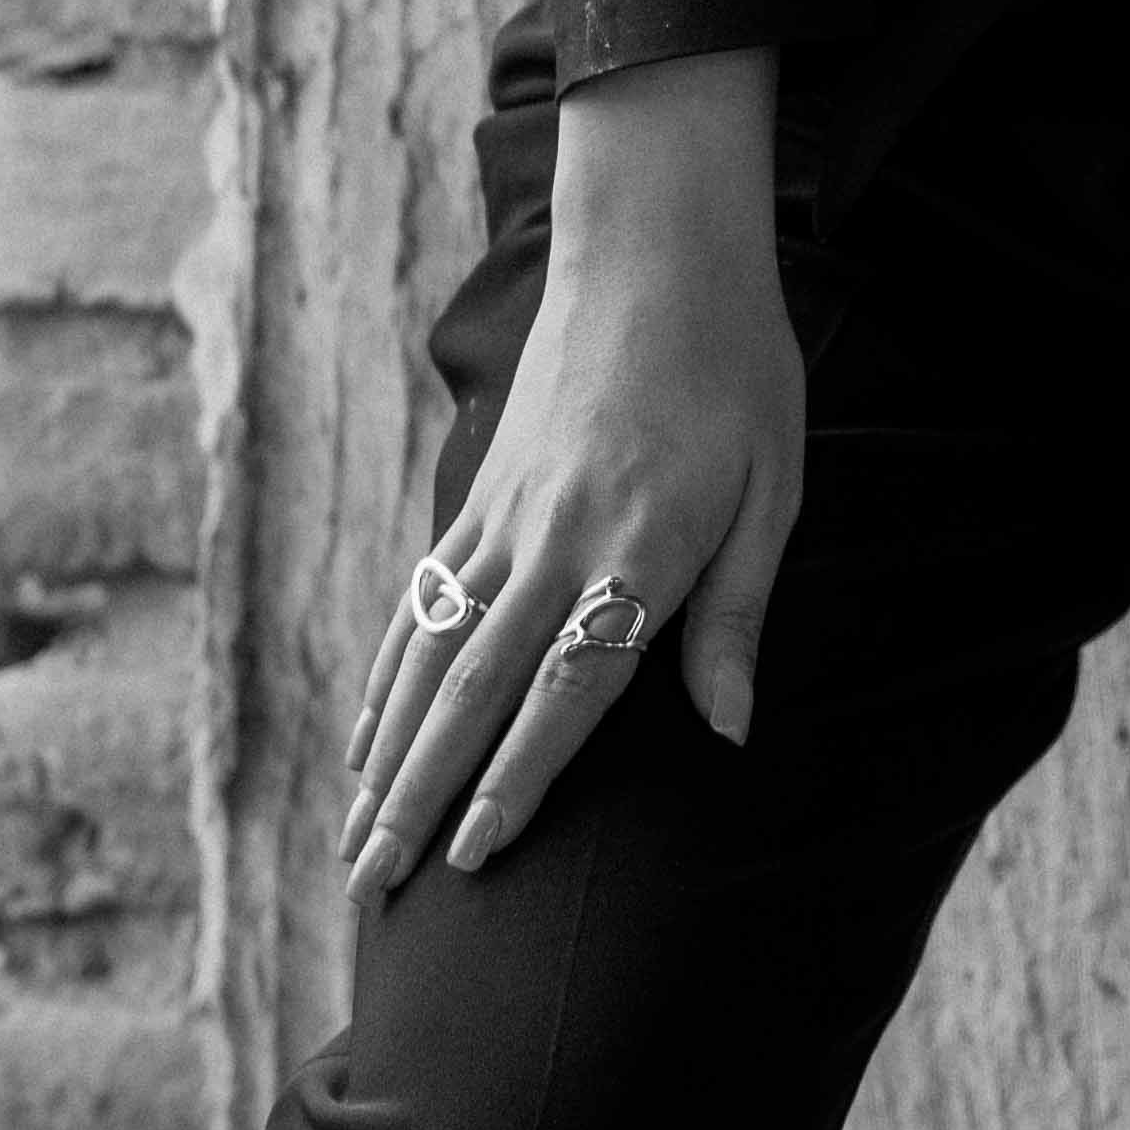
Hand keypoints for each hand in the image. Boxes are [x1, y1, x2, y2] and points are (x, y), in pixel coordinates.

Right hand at [340, 47, 805, 903]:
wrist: (658, 243)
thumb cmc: (736, 366)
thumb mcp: (774, 485)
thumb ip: (737, 613)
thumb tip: (731, 730)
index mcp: (639, 546)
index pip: (567, 689)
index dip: (519, 780)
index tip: (472, 859)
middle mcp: (555, 540)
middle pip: (474, 690)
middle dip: (420, 796)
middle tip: (377, 886)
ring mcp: (506, 514)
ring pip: (431, 654)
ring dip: (388, 753)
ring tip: (356, 841)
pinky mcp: (483, 491)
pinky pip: (424, 599)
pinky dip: (388, 675)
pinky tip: (366, 735)